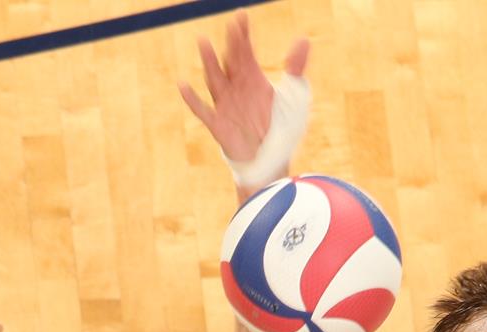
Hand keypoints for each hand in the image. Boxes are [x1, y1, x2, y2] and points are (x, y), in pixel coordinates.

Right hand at [177, 12, 309, 166]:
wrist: (271, 160)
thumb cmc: (281, 128)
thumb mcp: (294, 96)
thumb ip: (295, 67)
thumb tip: (303, 39)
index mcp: (252, 79)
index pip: (245, 51)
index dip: (243, 35)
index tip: (241, 16)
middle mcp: (236, 88)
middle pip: (230, 61)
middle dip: (231, 44)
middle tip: (231, 26)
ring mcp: (225, 105)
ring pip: (215, 79)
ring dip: (210, 62)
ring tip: (204, 42)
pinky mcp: (218, 125)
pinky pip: (203, 110)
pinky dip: (192, 99)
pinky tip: (183, 85)